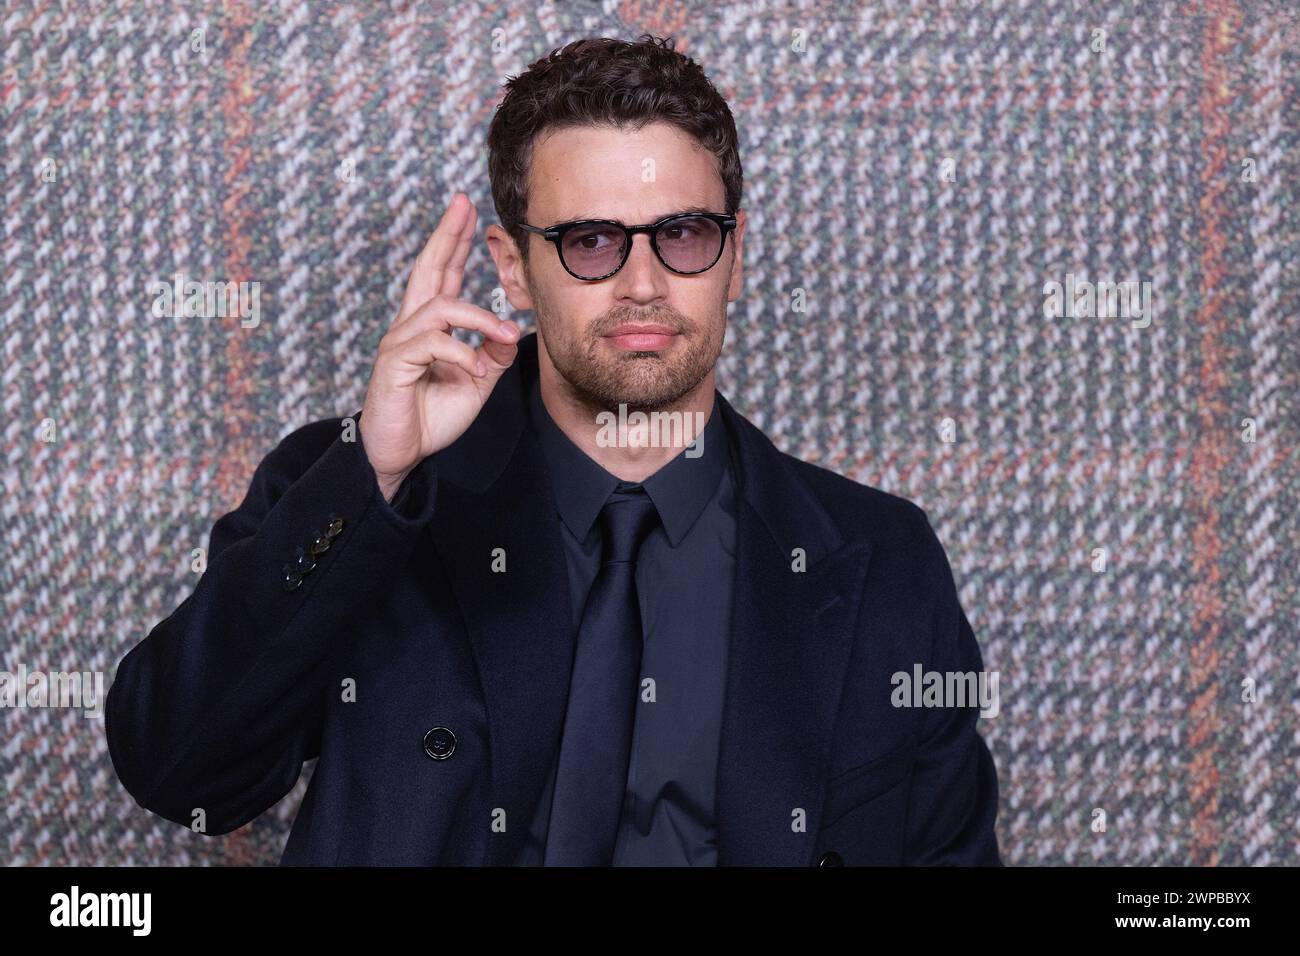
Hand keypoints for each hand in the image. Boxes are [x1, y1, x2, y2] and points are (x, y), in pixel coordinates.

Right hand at [359, 192, 518, 500]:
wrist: (401, 453)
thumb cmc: (431, 417)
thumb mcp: (474, 384)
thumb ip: (491, 356)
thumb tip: (510, 332)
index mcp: (429, 327)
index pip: (443, 275)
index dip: (454, 243)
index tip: (469, 214)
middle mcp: (410, 326)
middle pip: (427, 269)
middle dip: (446, 235)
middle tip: (462, 204)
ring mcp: (400, 342)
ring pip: (441, 308)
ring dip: (481, 318)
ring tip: (506, 335)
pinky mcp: (394, 363)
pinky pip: (433, 343)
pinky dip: (462, 353)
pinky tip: (477, 369)